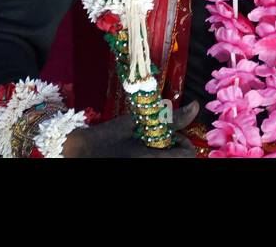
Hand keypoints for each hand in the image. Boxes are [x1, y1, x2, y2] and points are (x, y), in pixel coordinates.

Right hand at [62, 99, 199, 157]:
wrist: (80, 152)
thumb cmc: (107, 137)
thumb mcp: (138, 123)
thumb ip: (170, 118)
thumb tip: (195, 106)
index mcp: (151, 158)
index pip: (187, 155)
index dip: (182, 143)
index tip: (167, 135)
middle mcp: (150, 166)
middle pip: (180, 160)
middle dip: (173, 150)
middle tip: (156, 141)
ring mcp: (143, 169)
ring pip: (168, 162)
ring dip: (164, 154)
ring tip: (147, 147)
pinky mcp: (137, 168)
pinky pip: (156, 163)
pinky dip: (154, 157)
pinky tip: (139, 153)